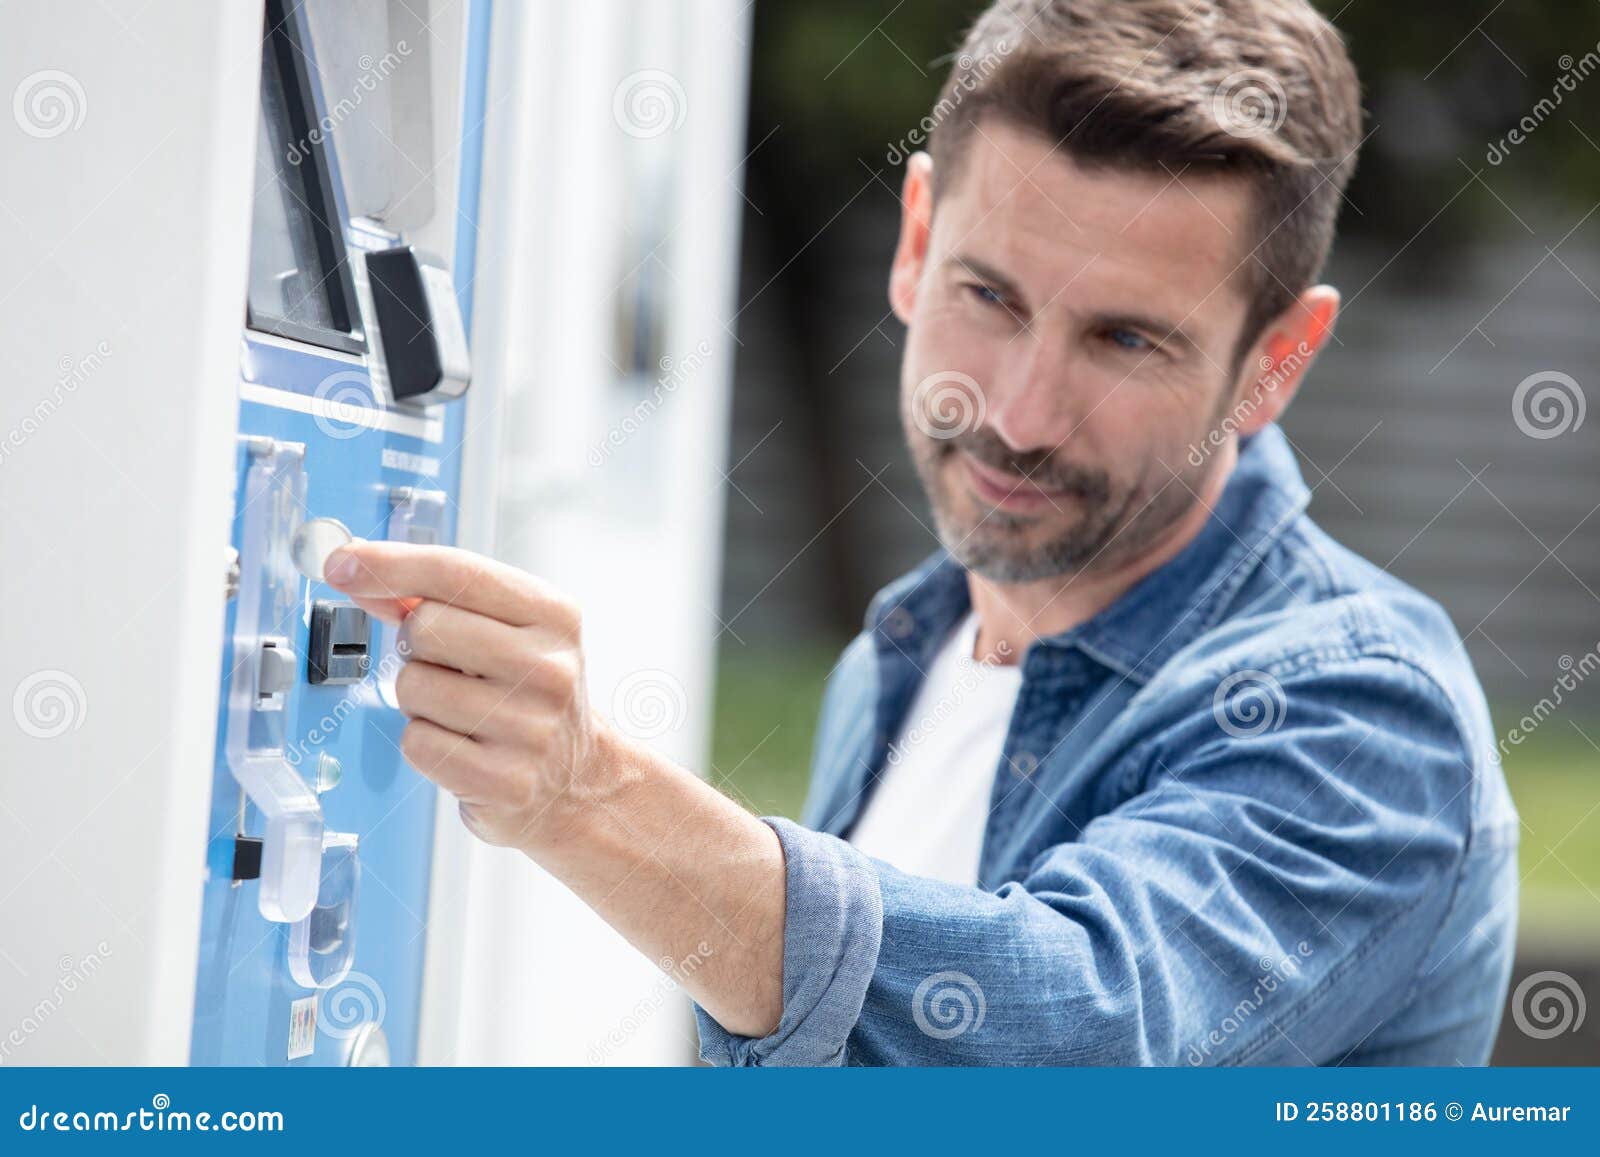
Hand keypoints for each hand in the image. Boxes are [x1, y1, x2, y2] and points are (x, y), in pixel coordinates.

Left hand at [323, 540, 617, 850]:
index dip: (390, 564)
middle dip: (416, 645)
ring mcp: (532, 727)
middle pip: (425, 627)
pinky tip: (462, 745)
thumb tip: (356, 572)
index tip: (341, 564)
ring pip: (413, 686)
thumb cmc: (525, 693)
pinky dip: (425, 742)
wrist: (574, 777)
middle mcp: (549, 667)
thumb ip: (432, 597)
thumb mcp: (502, 630)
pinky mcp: (506, 779)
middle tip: (451, 667)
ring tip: (461, 710)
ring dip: (419, 699)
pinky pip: (417, 742)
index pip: (457, 572)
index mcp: (554, 615)